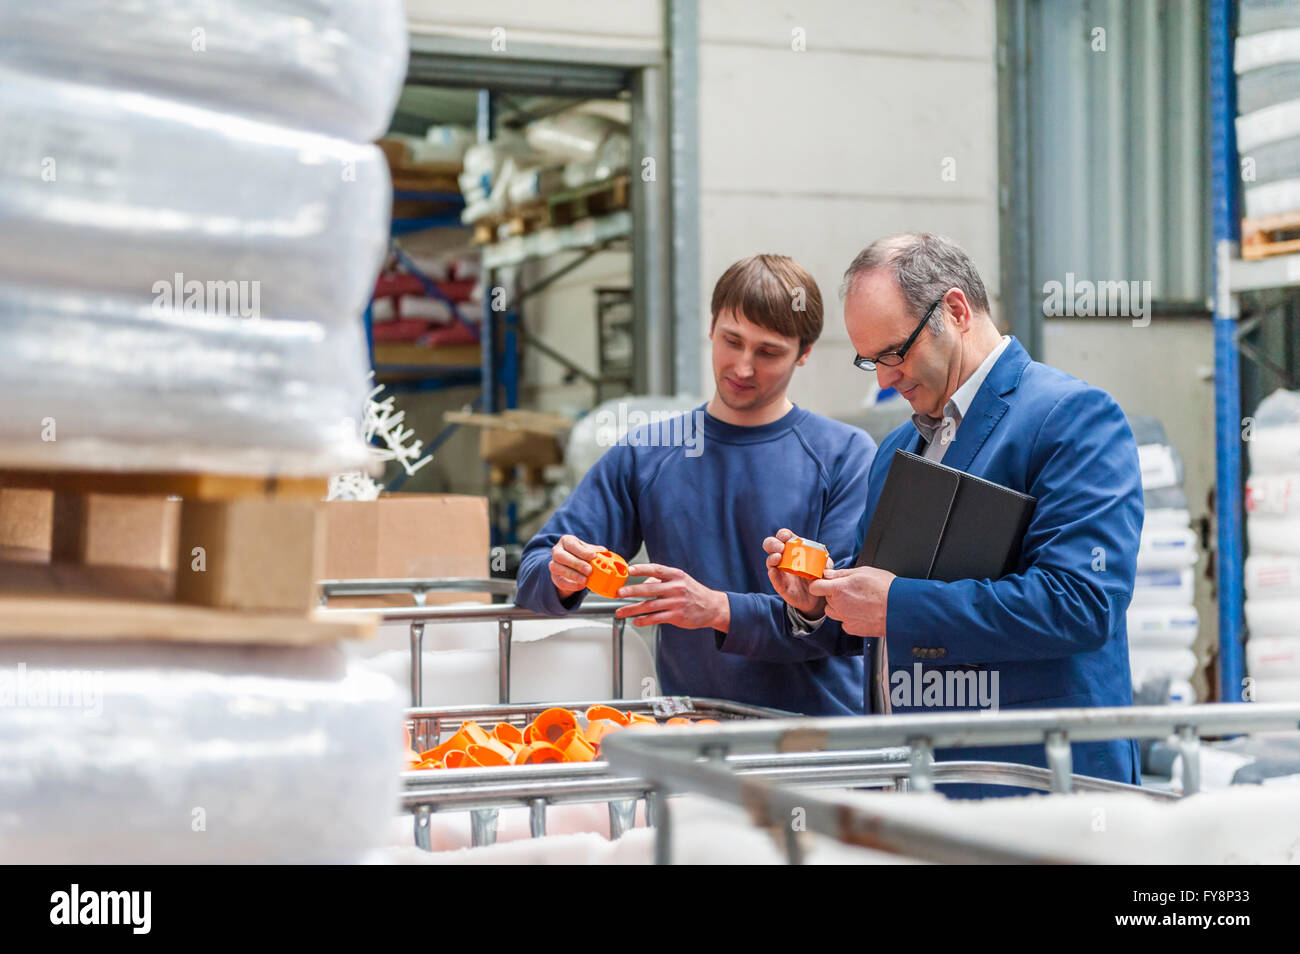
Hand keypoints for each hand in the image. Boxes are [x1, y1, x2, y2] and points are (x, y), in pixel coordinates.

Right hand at [548, 534, 607, 597]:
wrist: (571, 566)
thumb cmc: (580, 554)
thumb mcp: (587, 549)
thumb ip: (595, 550)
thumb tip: (604, 552)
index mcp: (566, 541)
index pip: (571, 545)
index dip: (582, 551)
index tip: (593, 556)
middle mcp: (557, 551)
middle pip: (560, 556)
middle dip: (576, 563)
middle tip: (589, 570)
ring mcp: (553, 564)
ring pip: (557, 568)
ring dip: (572, 575)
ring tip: (585, 580)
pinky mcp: (555, 577)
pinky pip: (560, 581)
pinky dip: (571, 585)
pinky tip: (581, 585)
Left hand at [614, 563, 729, 630]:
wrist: (712, 607)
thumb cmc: (693, 592)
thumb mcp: (680, 580)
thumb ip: (661, 580)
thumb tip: (643, 583)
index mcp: (676, 575)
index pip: (657, 570)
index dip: (642, 569)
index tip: (629, 570)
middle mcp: (676, 588)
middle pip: (649, 589)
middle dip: (631, 591)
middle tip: (619, 593)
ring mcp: (676, 603)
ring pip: (649, 606)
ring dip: (632, 609)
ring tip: (620, 611)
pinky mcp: (677, 616)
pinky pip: (656, 618)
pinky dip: (644, 620)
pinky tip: (636, 621)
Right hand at [762, 528, 824, 616]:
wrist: (818, 598)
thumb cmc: (820, 577)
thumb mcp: (826, 567)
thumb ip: (826, 563)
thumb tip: (825, 564)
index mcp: (794, 548)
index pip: (784, 537)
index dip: (783, 535)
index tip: (786, 538)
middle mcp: (784, 558)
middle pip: (771, 545)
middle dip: (773, 544)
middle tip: (780, 548)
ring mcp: (781, 571)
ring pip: (770, 561)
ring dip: (772, 558)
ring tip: (778, 558)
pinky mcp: (780, 585)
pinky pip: (774, 578)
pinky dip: (773, 574)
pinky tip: (774, 571)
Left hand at [807, 565, 894, 637]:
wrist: (900, 609)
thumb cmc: (885, 588)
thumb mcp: (863, 572)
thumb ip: (842, 573)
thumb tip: (828, 574)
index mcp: (839, 589)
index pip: (815, 587)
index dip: (819, 584)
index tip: (824, 583)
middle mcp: (839, 605)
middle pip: (826, 599)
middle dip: (834, 594)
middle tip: (851, 591)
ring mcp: (845, 619)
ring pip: (833, 612)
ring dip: (839, 607)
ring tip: (857, 602)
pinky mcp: (852, 629)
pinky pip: (844, 622)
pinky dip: (849, 618)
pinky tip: (862, 612)